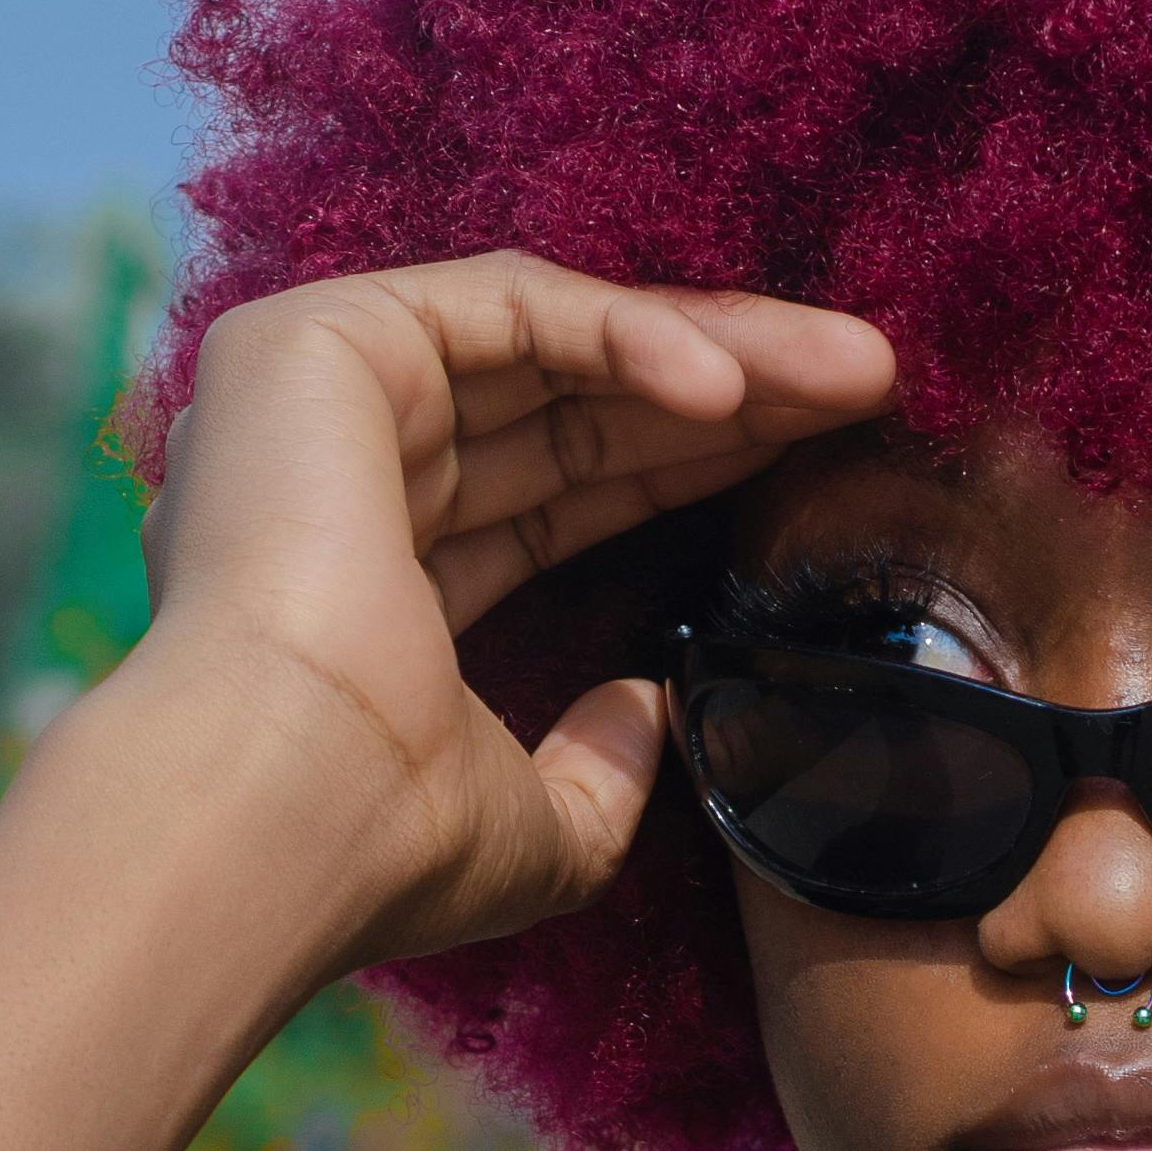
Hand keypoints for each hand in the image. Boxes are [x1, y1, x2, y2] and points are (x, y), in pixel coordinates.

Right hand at [137, 253, 894, 963]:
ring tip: (856, 376)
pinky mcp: (313, 341)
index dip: (685, 473)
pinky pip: (509, 306)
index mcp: (364, 581)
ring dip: (716, 351)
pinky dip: (631, 336)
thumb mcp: (534, 828)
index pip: (551, 494)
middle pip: (568, 406)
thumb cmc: (383, 844)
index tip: (818, 465)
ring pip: (554, 340)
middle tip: (871, 390)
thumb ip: (598, 775)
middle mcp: (328, 475)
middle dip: (731, 398)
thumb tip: (650, 710)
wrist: (281, 808)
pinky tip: (735, 394)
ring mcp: (310, 399)